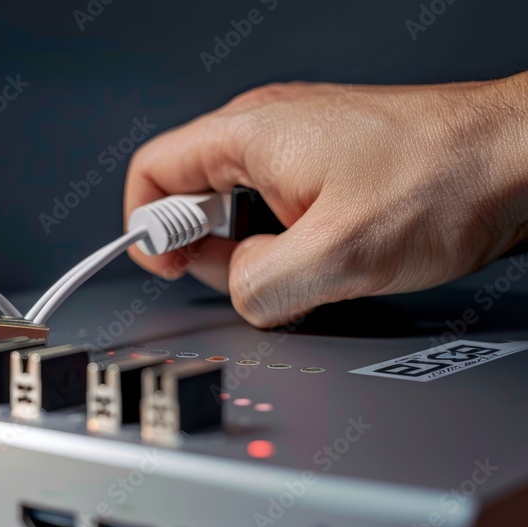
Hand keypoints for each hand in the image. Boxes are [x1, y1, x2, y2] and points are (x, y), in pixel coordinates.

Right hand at [125, 73, 527, 327]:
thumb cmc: (449, 179)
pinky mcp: (325, 161)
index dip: (144, 227)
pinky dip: (279, 237)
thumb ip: (261, 283)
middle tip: (246, 277)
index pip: (152, 172)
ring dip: (248, 246)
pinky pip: (273, 203)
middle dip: (204, 246)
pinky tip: (317, 256)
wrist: (522, 156)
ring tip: (297, 267)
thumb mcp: (340, 255)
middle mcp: (266, 127)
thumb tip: (236, 291)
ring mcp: (297, 141)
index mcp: (250, 133)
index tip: (165, 266)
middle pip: (189, 190)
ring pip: (235, 202)